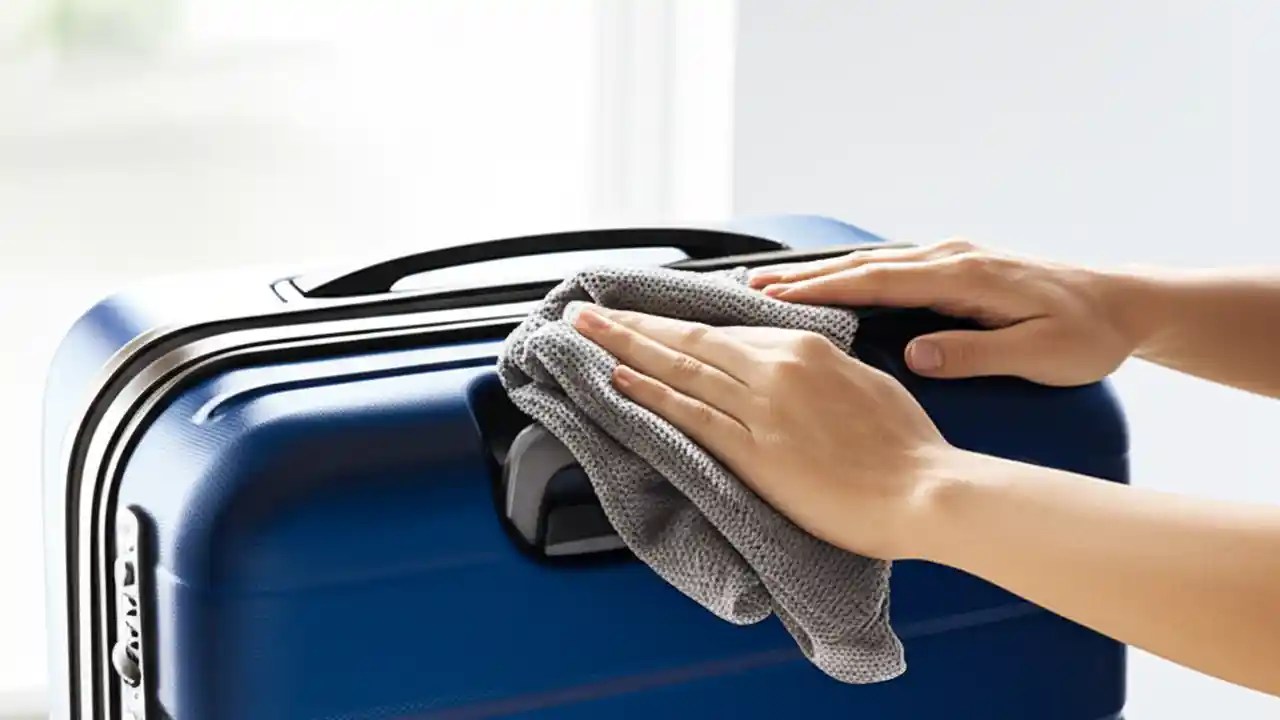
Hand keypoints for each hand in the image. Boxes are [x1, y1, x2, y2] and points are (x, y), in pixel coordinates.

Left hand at [571, 306, 953, 560]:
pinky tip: (617, 379)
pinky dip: (649, 392)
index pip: (723, 330)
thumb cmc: (905, 447)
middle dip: (632, 324)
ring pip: (679, 367)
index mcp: (806, 348)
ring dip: (624, 347)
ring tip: (584, 334)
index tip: (643, 316)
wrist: (926, 489)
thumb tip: (799, 366)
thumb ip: (820, 371)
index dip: (675, 323)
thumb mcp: (864, 384)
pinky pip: (689, 412)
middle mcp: (777, 367)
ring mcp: (761, 407)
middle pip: (688, 339)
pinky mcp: (753, 450)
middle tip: (586, 312)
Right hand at [747, 239, 1134, 385]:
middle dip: (805, 278)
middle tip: (751, 290)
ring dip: (823, 275)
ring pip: (873, 264)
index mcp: (966, 277)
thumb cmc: (1086, 336)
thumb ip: (975, 354)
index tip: (775, 299)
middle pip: (864, 266)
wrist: (1123, 303)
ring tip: (773, 287)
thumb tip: (915, 354)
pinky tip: (829, 287)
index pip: (879, 283)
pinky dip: (852, 276)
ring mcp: (953, 257)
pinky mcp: (957, 265)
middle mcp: (952, 257)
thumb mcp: (1039, 355)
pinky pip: (891, 269)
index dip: (823, 292)